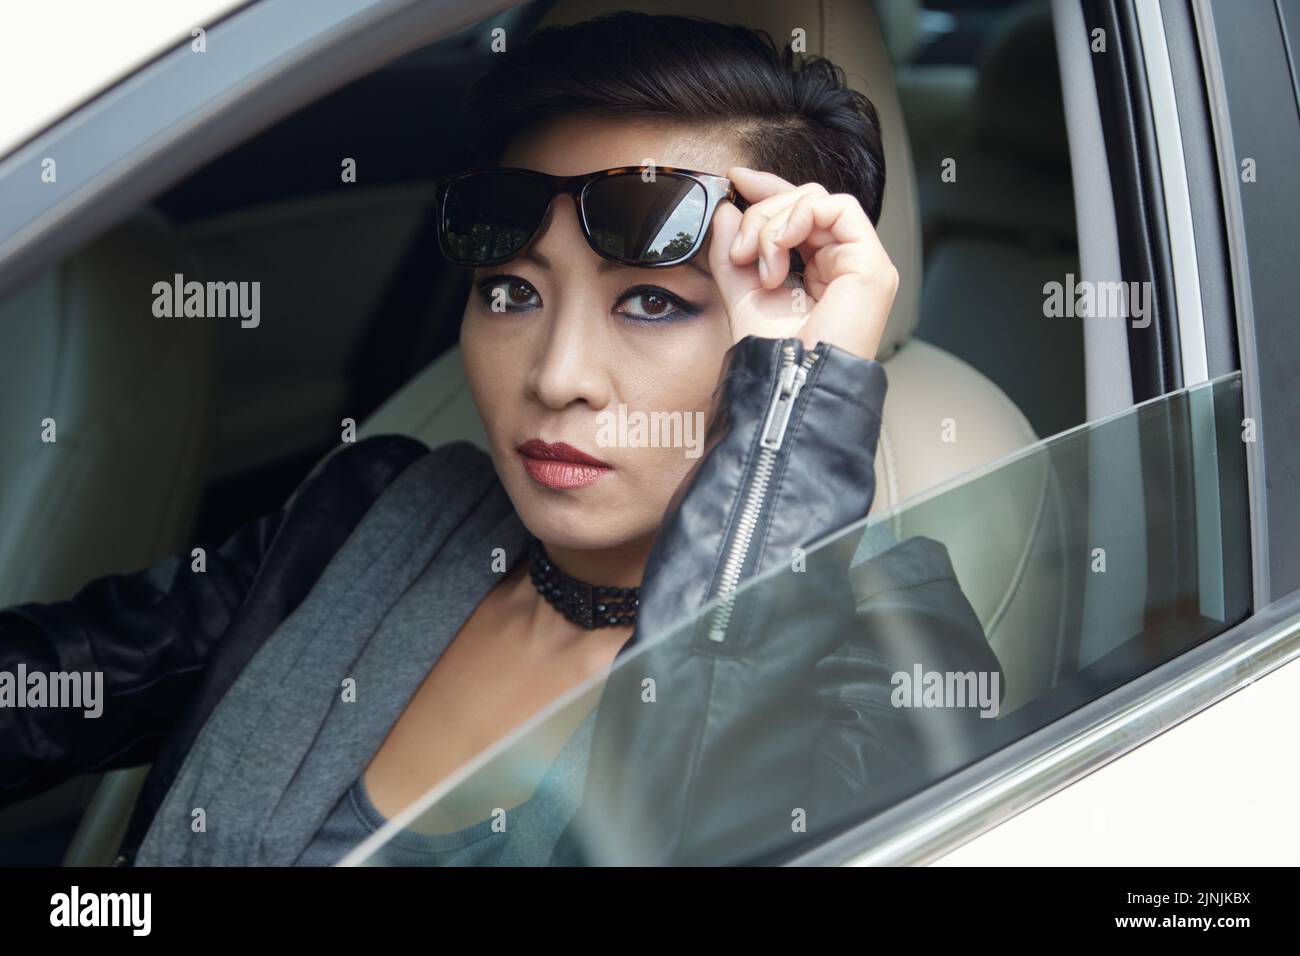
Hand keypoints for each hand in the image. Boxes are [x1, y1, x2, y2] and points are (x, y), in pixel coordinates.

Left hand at [707, 166, 897, 360]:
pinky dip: (799, 217)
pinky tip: (780, 247)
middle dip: (761, 215)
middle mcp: (844, 264)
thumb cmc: (773, 354)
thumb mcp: (742, 292)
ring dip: (774, 223)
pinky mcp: (872, 264)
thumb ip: (732, 251)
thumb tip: (728, 210)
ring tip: (761, 264)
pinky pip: (838, 208)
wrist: (788, 383)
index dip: (769, 191)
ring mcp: (861, 262)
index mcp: (819, 272)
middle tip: (741, 252)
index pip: (799, 214)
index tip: (736, 180)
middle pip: (805, 202)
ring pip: (817, 201)